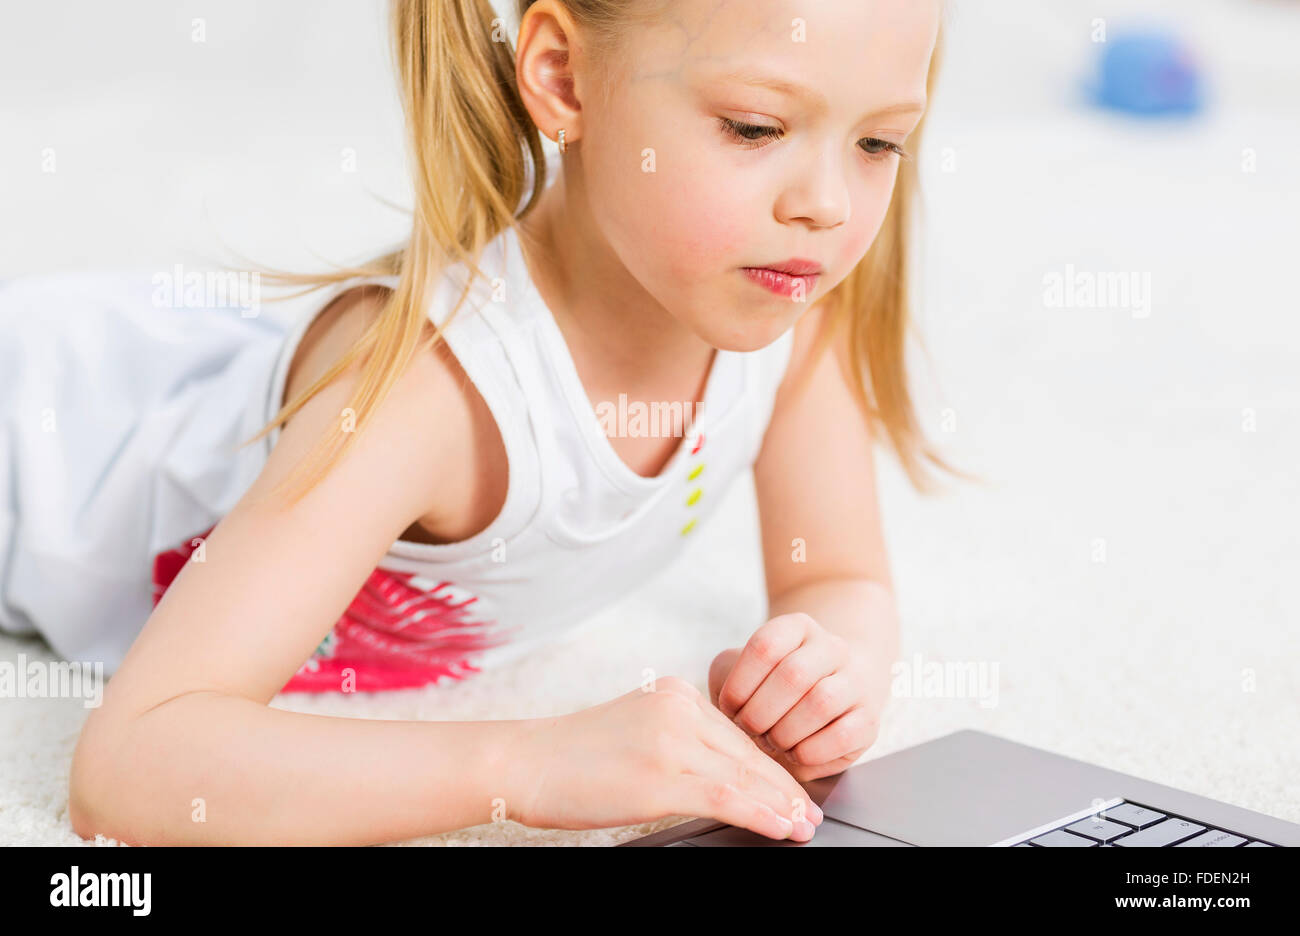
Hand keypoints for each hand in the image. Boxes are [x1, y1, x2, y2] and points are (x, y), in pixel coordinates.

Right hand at [506, 676, 823, 839]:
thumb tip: (721, 774)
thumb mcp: (635, 729)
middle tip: (810, 811)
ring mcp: (671, 741)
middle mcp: (679, 709)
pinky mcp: (662, 776)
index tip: (792, 789)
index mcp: (675, 695)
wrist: (524, 761)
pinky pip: (726, 797)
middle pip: (748, 754)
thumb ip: (677, 739)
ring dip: (781, 805)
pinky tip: (781, 827)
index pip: (737, 735)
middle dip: (784, 787)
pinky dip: (760, 814)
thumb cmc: (572, 756)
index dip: (770, 767)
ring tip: (803, 824)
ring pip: (744, 775)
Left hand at [709, 612, 883, 781]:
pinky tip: (795, 752)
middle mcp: (831, 648)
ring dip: (785, 732)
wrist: (829, 691)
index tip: (729, 707)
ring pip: (820, 703)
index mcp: (797, 627)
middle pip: (792, 675)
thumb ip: (725, 675)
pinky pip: (843, 736)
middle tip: (749, 729)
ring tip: (771, 742)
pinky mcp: (869, 720)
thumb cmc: (772, 685)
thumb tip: (725, 705)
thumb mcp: (743, 669)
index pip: (765, 646)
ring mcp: (855, 682)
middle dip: (760, 712)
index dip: (739, 683)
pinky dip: (811, 751)